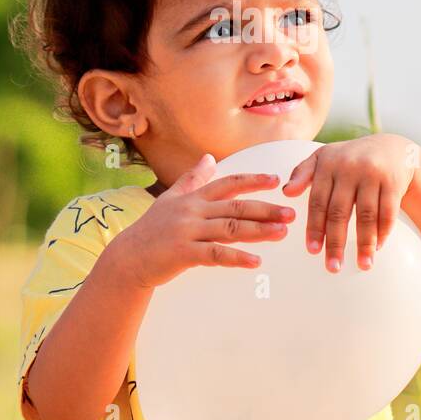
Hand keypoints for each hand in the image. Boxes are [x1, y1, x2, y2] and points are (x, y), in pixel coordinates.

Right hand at [108, 154, 294, 289]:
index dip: (253, 180)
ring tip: (282, 233)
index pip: (228, 183)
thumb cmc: (152, 229)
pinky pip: (215, 254)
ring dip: (259, 231)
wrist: (129, 258)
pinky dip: (237, 257)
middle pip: (236, 206)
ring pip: (230, 228)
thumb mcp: (170, 199)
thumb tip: (209, 158)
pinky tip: (256, 261)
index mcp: (193, 197)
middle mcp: (192, 210)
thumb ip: (192, 178)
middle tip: (291, 213)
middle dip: (266, 209)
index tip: (276, 180)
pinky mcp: (183, 253)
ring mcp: (188, 231)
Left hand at [281, 134, 417, 272]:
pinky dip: (383, 232)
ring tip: (363, 265)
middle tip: (333, 267)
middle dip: (335, 242)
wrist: (392, 148)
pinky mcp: (393, 182)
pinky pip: (387, 212)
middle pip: (339, 211)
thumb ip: (303, 173)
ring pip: (366, 215)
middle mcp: (349, 167)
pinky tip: (377, 247)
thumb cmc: (350, 158)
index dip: (314, 227)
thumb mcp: (324, 158)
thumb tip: (285, 192)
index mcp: (328, 163)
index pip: (317, 200)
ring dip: (364, 243)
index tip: (313, 251)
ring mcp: (372, 174)